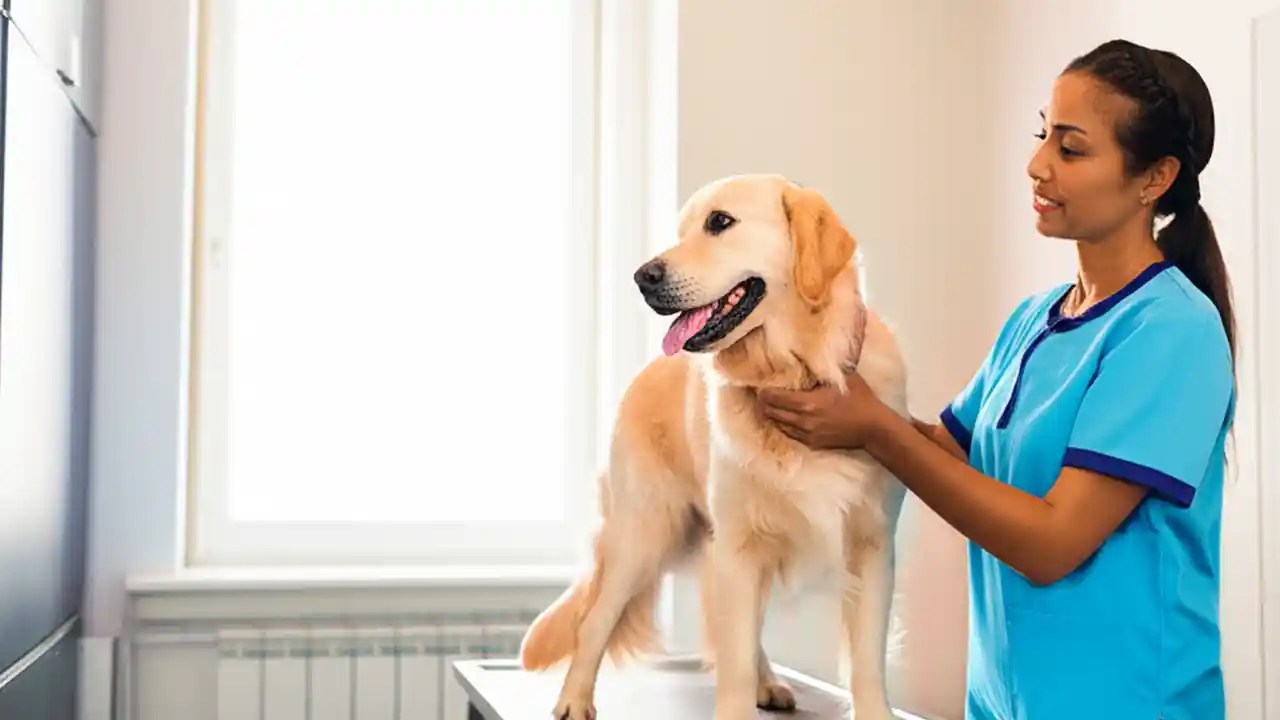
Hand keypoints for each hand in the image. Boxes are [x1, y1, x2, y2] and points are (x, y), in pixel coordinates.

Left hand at [757, 370, 890, 450]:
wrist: (873, 428)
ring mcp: (806, 434)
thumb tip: (807, 356)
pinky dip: (784, 424)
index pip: (773, 398)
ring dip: (772, 413)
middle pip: (770, 412)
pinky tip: (785, 416)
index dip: (764, 391)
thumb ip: (823, 369)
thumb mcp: (842, 377)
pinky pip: (789, 433)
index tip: (761, 384)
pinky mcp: (812, 443)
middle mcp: (803, 421)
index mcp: (808, 403)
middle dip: (764, 402)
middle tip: (763, 393)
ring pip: (778, 424)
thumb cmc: (860, 399)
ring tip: (771, 403)